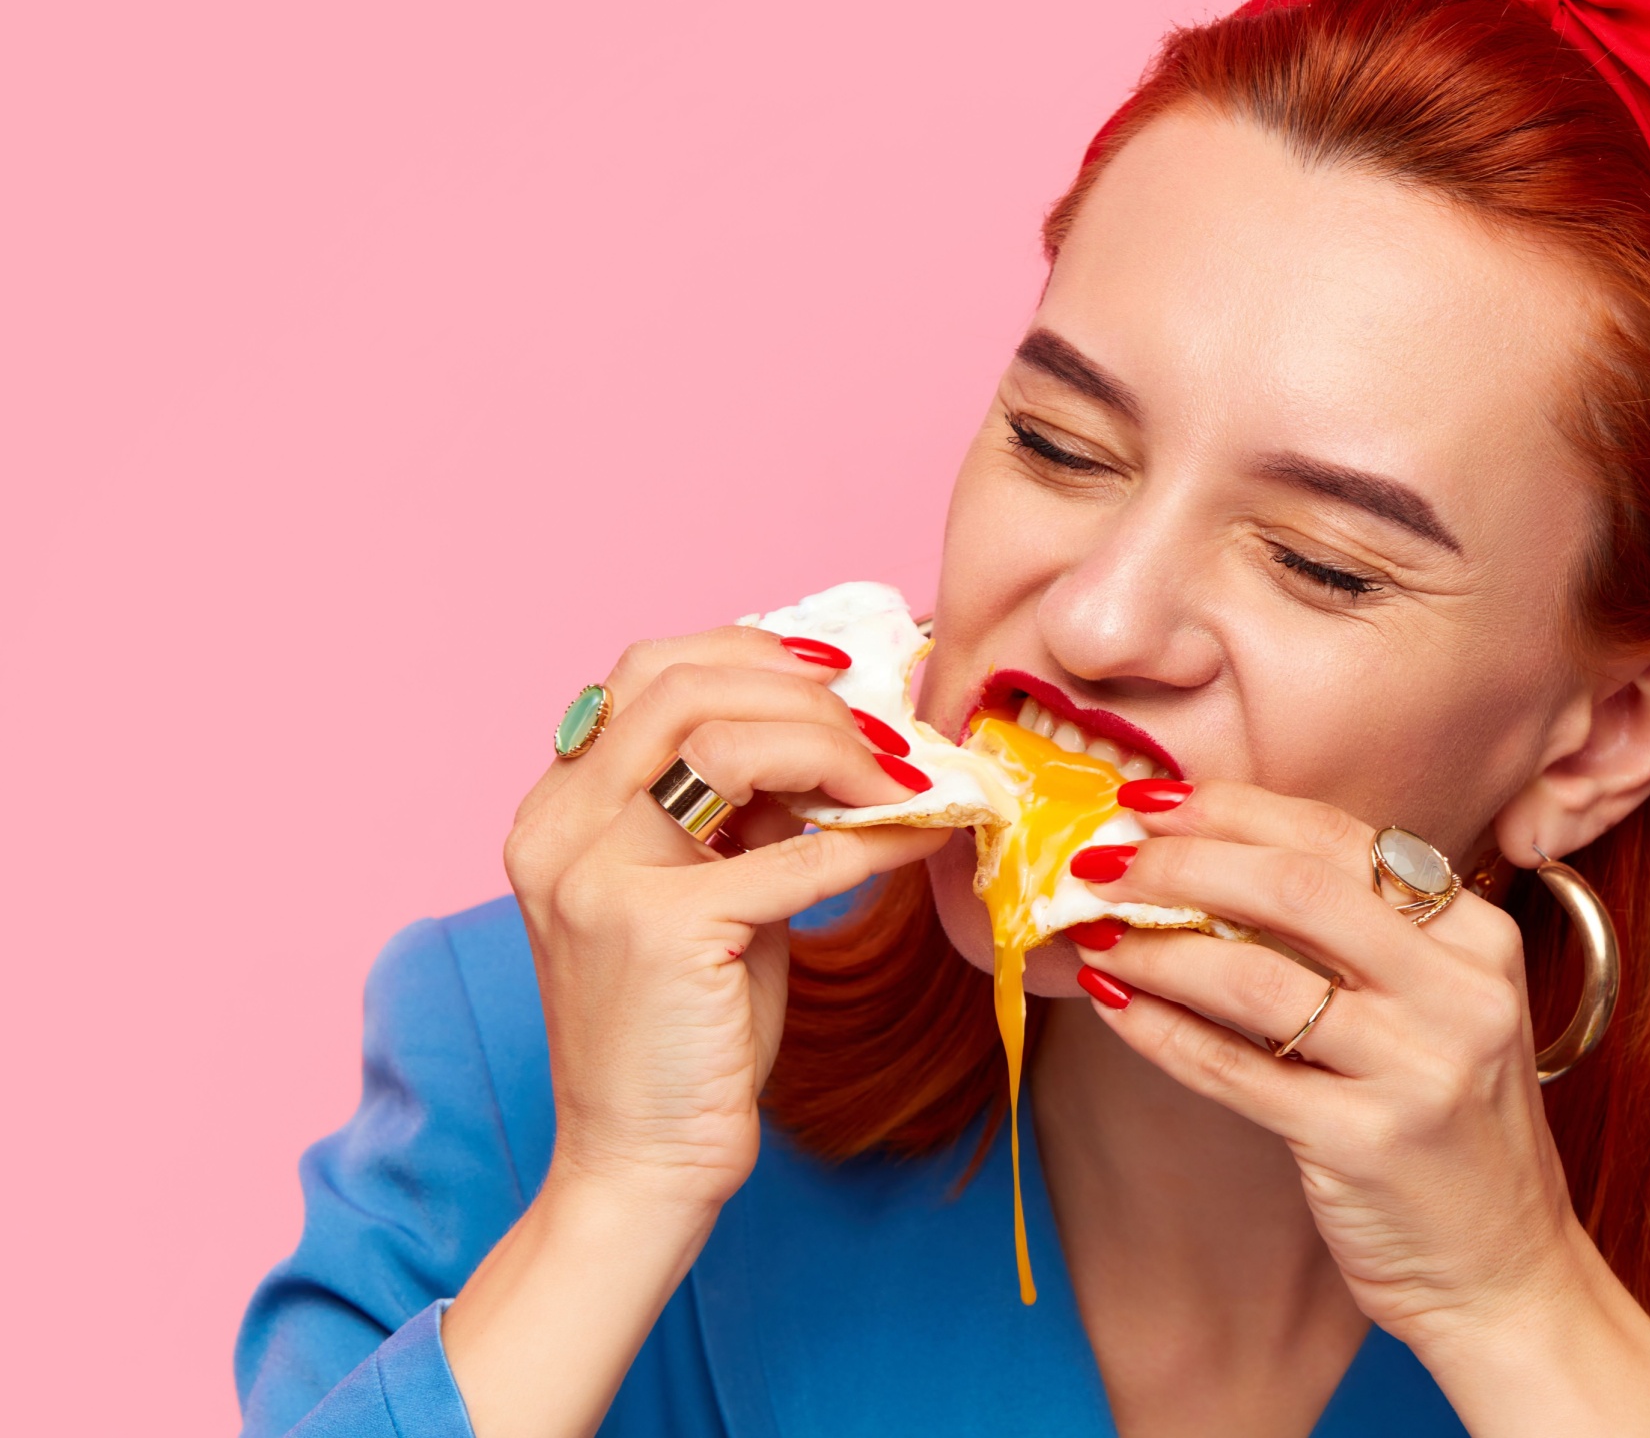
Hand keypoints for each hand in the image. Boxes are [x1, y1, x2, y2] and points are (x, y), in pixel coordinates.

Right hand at [502, 626, 950, 1213]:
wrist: (642, 1164)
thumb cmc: (687, 1031)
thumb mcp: (708, 893)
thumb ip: (745, 813)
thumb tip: (837, 738)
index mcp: (558, 808)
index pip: (647, 671)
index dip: (752, 655)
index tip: (838, 676)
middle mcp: (558, 828)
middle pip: (683, 685)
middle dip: (802, 694)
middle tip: (882, 734)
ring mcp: (596, 875)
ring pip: (728, 745)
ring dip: (837, 751)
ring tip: (902, 783)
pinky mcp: (658, 929)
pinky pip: (794, 852)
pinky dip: (871, 840)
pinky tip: (922, 839)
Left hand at [1068, 781, 1649, 1434]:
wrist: (1506, 1274)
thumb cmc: (1452, 1134)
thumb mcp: (1441, 1011)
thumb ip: (1361, 938)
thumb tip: (1213, 860)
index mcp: (1478, 936)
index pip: (1340, 836)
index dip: (1231, 808)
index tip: (1149, 797)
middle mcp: (1459, 989)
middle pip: (1294, 885)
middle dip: (1179, 860)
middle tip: (1100, 860)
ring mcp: (1417, 1066)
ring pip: (1254, 974)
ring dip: (1155, 945)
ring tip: (1095, 933)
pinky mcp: (1365, 1142)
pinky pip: (1232, 1069)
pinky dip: (1160, 1030)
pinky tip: (1115, 1005)